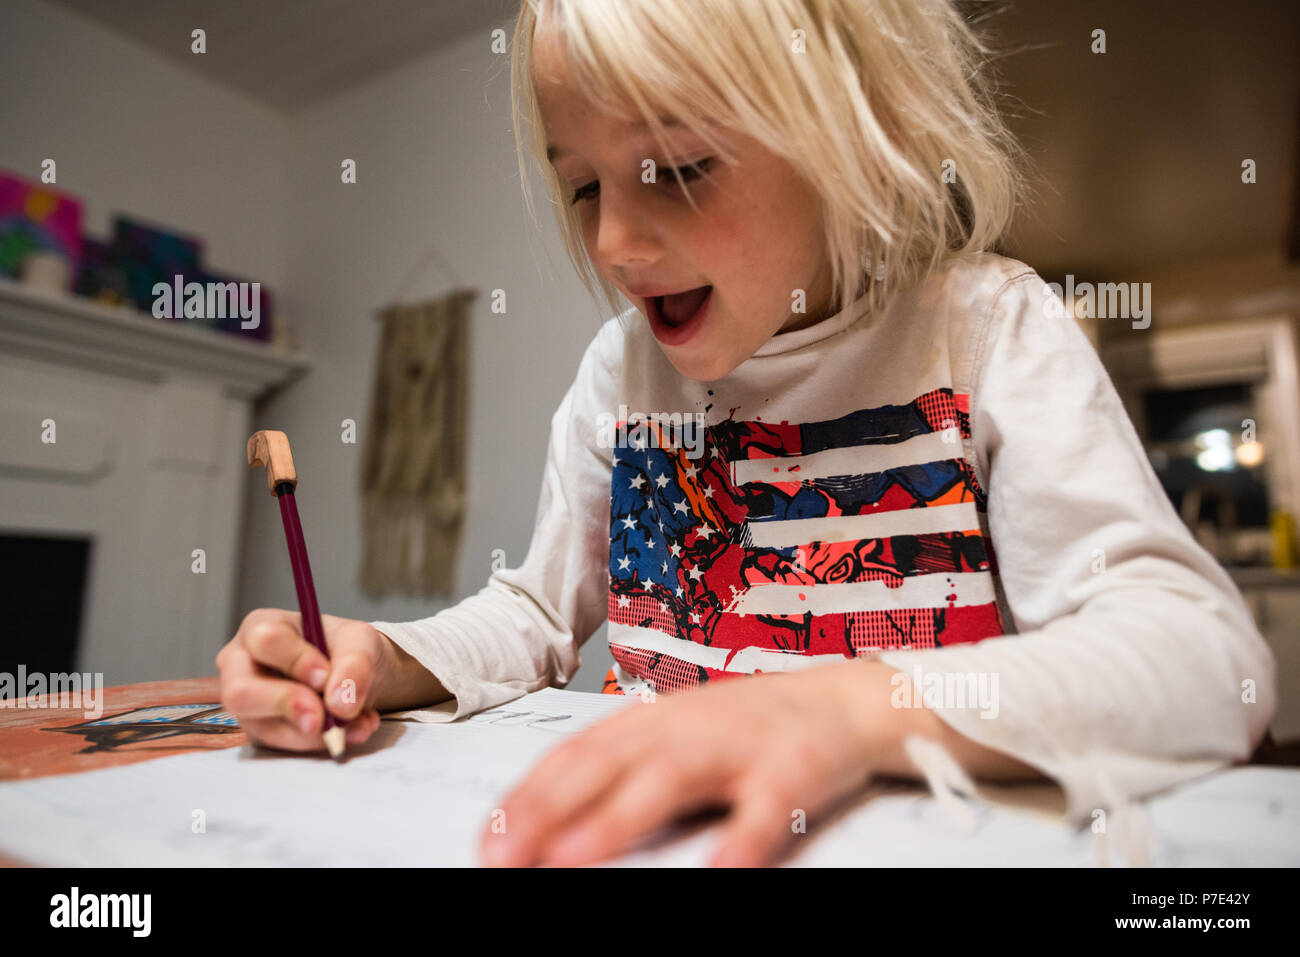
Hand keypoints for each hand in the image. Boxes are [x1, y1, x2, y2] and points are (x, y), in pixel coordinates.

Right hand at [216, 608, 390, 752]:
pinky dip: (323, 743)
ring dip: (316, 733)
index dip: (297, 660)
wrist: (354, 678)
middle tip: (324, 716)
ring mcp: (248, 705)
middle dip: (287, 705)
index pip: (266, 640)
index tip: (326, 676)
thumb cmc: (345, 648)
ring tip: (356, 722)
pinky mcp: (261, 734)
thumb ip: (355, 664)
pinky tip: (352, 729)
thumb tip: (340, 702)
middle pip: (240, 692)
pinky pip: (284, 748)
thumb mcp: (361, 642)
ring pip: (263, 728)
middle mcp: (241, 666)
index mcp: (260, 627)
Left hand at [479, 658, 897, 866]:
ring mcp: (739, 743)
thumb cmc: (753, 730)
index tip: (485, 843)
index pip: (573, 755)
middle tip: (501, 859)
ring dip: (616, 818)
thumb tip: (555, 827)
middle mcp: (685, 725)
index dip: (525, 798)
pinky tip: (718, 872)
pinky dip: (742, 837)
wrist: (850, 699)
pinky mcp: (795, 767)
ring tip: (569, 859)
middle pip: (605, 764)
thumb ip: (627, 772)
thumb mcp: (681, 739)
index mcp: (652, 722)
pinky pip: (767, 805)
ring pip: (670, 777)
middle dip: (547, 810)